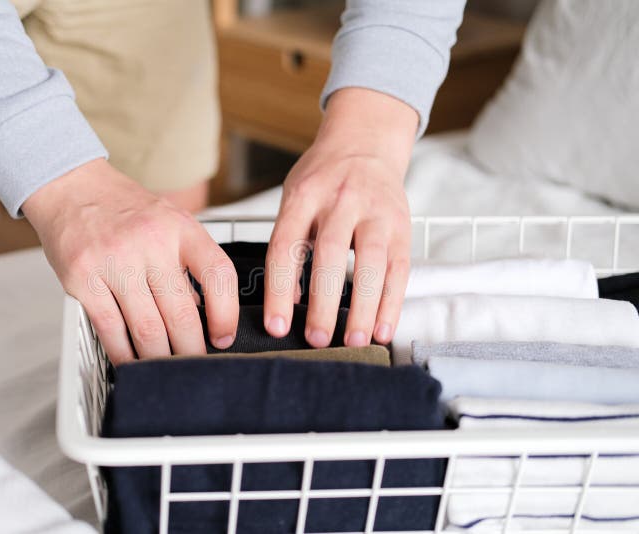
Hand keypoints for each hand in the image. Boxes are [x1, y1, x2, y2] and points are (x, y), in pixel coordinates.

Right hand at [23, 159, 238, 363]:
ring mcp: (115, 260)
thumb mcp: (169, 222)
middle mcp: (151, 243)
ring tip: (165, 370)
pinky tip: (131, 362)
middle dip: (191, 351)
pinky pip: (110, 329)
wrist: (72, 187)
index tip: (223, 339)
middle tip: (193, 367)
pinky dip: (123, 354)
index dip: (226, 314)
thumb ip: (188, 263)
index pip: (218, 275)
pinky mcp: (83, 277)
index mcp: (181, 228)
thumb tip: (205, 314)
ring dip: (159, 359)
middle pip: (181, 314)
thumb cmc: (124, 209)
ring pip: (147, 329)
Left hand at [265, 88, 416, 346]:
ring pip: (372, 262)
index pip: (286, 247)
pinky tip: (384, 329)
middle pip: (330, 254)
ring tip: (355, 341)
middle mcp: (341, 200)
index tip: (277, 326)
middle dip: (323, 302)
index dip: (279, 290)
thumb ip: (290, 240)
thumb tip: (288, 299)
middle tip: (316, 339)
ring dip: (364, 307)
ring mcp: (376, 212)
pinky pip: (400, 268)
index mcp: (304, 196)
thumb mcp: (295, 196)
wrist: (365, 142)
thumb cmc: (322, 178)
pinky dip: (392, 302)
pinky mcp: (403, 226)